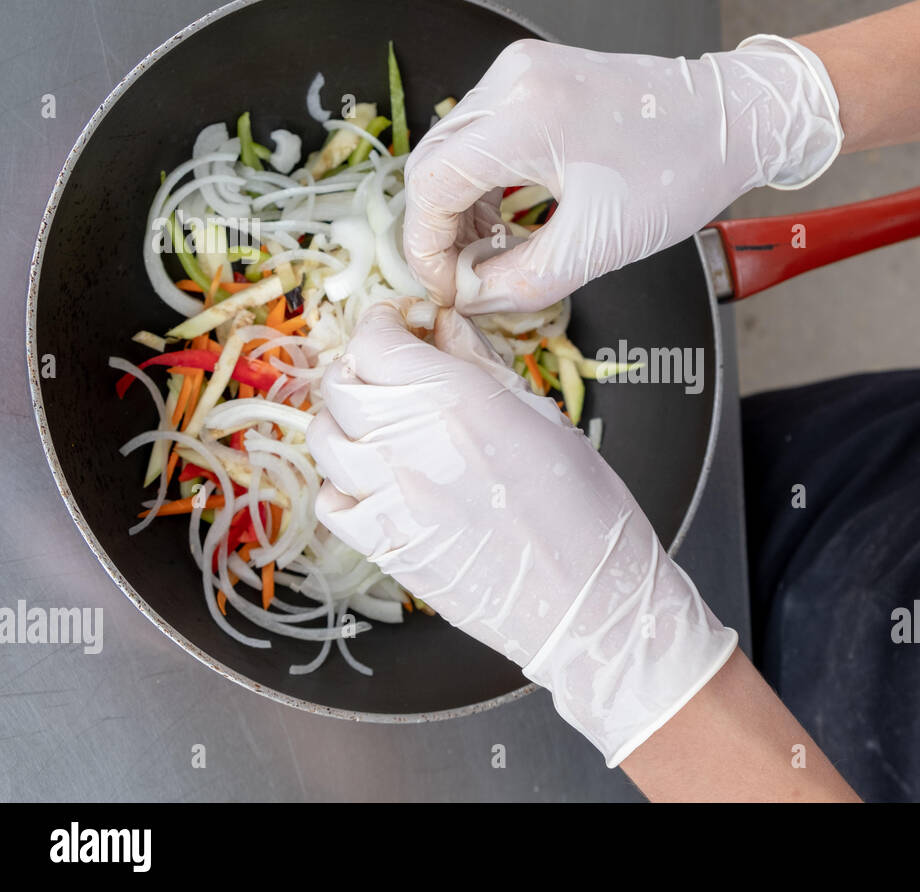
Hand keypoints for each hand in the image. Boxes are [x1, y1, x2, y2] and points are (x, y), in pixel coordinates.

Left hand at [307, 301, 737, 765]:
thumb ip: (482, 365)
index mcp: (455, 401)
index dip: (385, 324)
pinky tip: (379, 479)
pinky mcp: (381, 547)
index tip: (404, 326)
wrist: (588, 602)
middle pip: (341, 383)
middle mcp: (408, 444)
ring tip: (384, 424)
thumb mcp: (545, 415)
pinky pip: (330, 500)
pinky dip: (344, 480)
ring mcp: (386, 500)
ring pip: (324, 437)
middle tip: (397, 371)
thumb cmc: (587, 508)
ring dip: (347, 420)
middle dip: (365, 366)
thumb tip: (443, 330)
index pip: (374, 339)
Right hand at [403, 35, 842, 312]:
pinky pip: (484, 132)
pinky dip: (485, 178)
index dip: (426, 246)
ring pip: (455, 147)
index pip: (431, 184)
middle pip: (433, 161)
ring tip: (489, 253)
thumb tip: (471, 298)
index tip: (445, 286)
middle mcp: (513, 80)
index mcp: (524, 115)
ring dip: (461, 205)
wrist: (731, 119)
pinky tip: (506, 218)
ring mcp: (521, 71)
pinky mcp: (535, 76)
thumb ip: (522, 282)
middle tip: (462, 277)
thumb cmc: (680, 171)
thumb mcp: (598, 245)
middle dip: (439, 228)